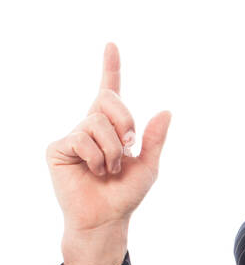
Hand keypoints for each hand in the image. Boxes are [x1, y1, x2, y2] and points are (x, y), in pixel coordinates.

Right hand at [45, 42, 171, 264]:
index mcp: (111, 127)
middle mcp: (90, 126)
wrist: (106, 219)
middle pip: (108, 100)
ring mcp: (73, 136)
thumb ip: (155, 139)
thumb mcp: (148, 166)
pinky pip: (81, 138)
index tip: (111, 45)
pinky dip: (96, 157)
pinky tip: (94, 171)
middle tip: (128, 148)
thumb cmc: (125, 195)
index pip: (110, 91)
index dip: (111, 67)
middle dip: (125, 122)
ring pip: (96, 122)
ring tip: (108, 169)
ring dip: (112, 150)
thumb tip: (165, 110)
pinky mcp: (59, 148)